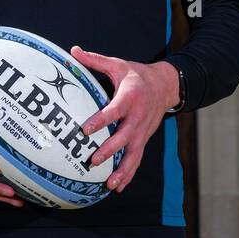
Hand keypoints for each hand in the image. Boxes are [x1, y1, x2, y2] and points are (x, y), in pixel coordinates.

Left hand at [71, 46, 179, 193]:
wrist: (165, 85)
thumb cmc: (136, 74)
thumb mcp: (117, 64)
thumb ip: (95, 60)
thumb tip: (73, 50)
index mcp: (130, 96)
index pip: (114, 111)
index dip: (100, 121)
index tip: (84, 130)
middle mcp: (138, 116)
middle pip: (124, 136)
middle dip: (109, 150)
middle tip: (92, 160)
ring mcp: (143, 130)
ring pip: (134, 153)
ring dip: (122, 170)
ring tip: (109, 184)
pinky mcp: (144, 138)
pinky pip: (137, 158)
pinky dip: (129, 173)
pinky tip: (118, 186)